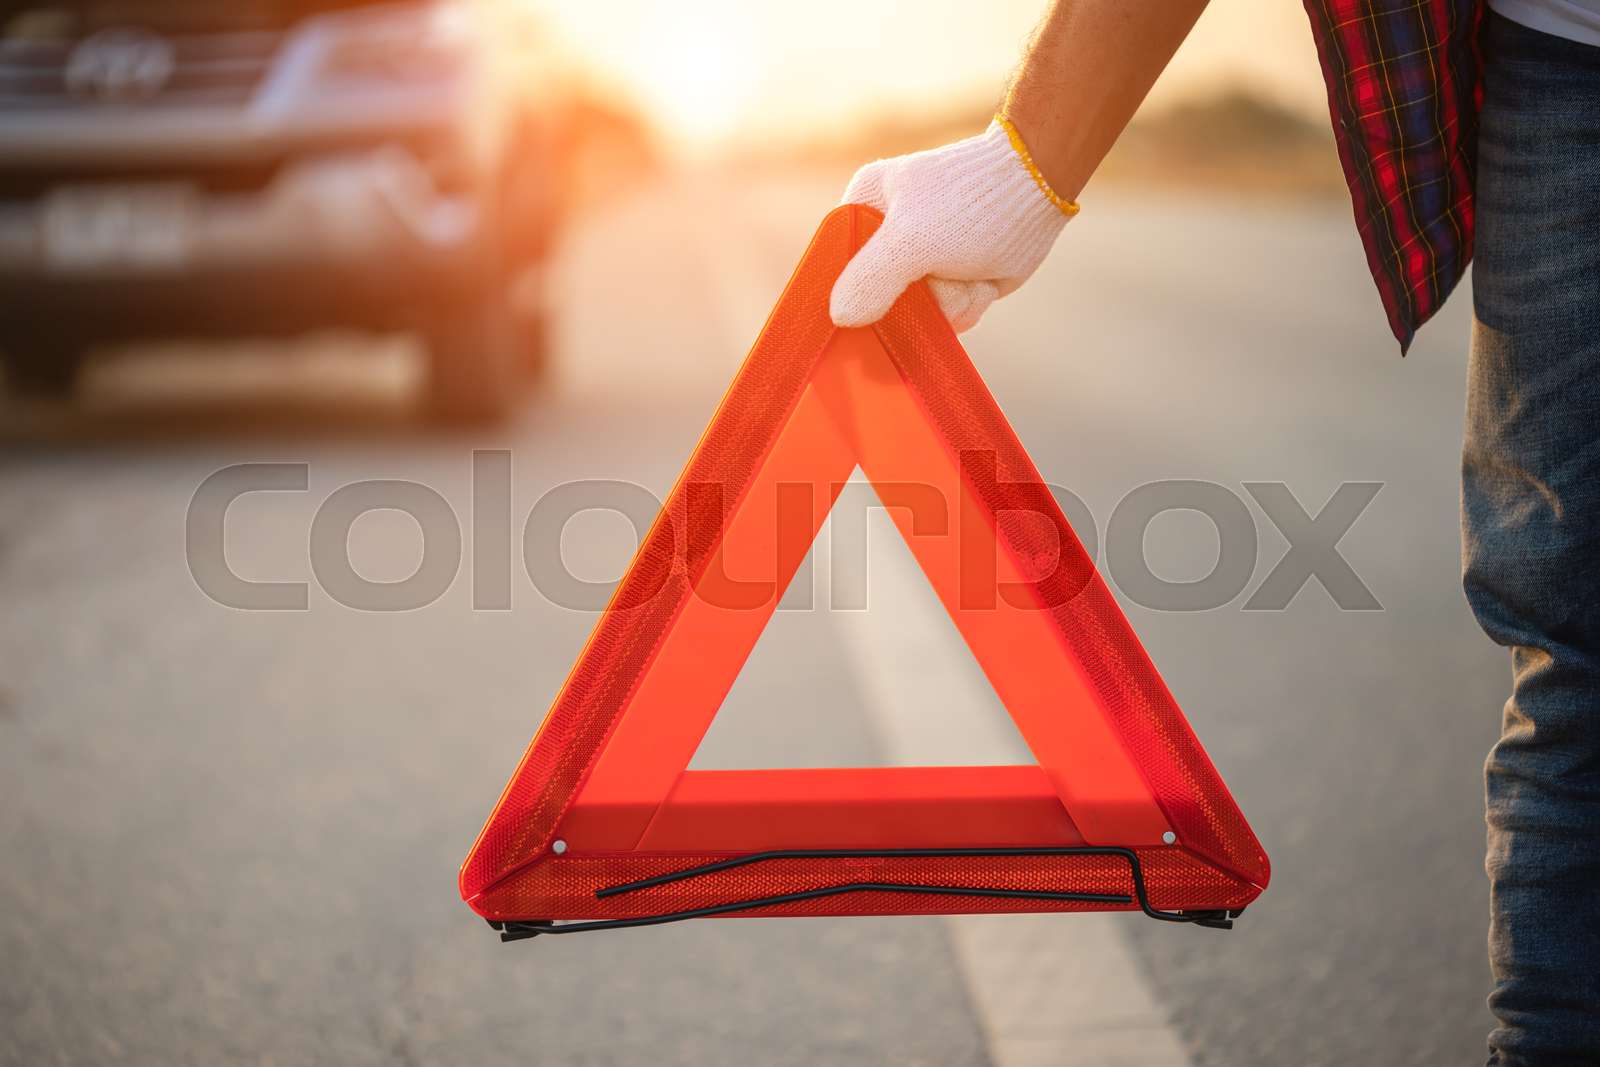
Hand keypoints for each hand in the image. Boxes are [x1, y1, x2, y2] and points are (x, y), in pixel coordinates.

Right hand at [829, 119, 1075, 332]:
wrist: (1038, 187)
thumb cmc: (970, 204)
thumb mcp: (911, 239)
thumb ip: (870, 279)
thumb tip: (839, 318)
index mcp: (861, 210)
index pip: (834, 268)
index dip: (849, 297)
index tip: (873, 307)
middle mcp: (885, 238)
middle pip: (876, 304)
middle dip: (917, 301)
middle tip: (940, 273)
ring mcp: (919, 264)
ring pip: (918, 317)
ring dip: (951, 302)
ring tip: (969, 269)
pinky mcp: (949, 281)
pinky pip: (945, 319)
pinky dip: (968, 304)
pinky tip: (982, 279)